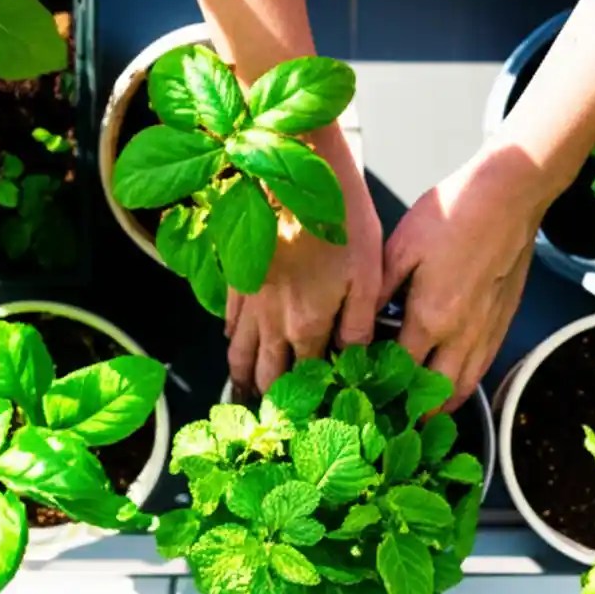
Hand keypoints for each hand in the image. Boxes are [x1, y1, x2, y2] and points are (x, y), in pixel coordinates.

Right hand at [226, 134, 382, 395]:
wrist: (290, 167)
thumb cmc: (337, 213)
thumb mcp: (367, 270)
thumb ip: (359, 323)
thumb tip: (357, 363)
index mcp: (308, 325)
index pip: (307, 382)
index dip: (313, 404)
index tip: (317, 421)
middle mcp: (272, 321)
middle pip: (266, 375)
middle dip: (271, 404)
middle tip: (276, 426)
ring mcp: (249, 300)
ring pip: (238, 353)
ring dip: (244, 379)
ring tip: (248, 399)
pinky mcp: (236, 278)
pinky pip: (227, 321)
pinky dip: (231, 340)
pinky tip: (235, 344)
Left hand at [381, 142, 554, 410]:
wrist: (510, 195)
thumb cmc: (453, 213)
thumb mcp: (400, 246)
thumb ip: (377, 290)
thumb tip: (354, 322)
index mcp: (430, 318)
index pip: (399, 373)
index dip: (378, 390)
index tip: (360, 401)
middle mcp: (461, 334)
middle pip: (435, 393)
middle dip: (410, 413)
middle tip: (388, 423)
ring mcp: (487, 331)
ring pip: (463, 386)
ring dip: (440, 406)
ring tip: (419, 418)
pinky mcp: (503, 321)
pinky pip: (483, 367)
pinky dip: (465, 384)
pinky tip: (451, 382)